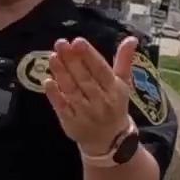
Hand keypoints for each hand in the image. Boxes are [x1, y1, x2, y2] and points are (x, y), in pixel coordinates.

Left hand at [46, 36, 139, 152]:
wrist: (109, 141)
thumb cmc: (114, 105)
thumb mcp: (123, 84)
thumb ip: (124, 61)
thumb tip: (131, 38)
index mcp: (115, 90)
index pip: (101, 70)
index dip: (89, 56)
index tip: (77, 41)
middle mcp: (101, 102)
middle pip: (84, 79)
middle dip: (72, 60)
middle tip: (60, 44)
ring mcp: (85, 113)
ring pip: (72, 91)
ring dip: (61, 73)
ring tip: (53, 57)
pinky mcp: (71, 123)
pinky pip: (62, 107)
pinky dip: (54, 95)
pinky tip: (47, 81)